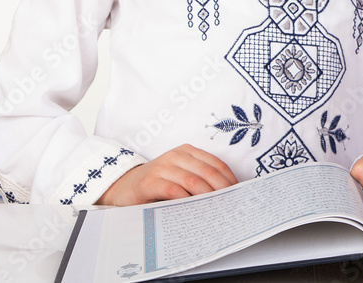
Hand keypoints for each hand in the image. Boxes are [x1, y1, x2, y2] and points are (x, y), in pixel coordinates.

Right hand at [96, 144, 237, 205]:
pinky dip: (186, 201)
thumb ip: (198, 180)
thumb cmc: (157, 183)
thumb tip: (225, 196)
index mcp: (187, 151)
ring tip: (217, 210)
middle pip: (208, 173)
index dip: (230, 179)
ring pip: (193, 181)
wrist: (123, 186)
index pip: (216, 164)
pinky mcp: (149, 182)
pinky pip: (173, 191)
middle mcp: (176, 156)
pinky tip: (194, 211)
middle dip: (222, 190)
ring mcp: (162, 167)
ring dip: (207, 197)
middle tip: (231, 205)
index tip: (239, 194)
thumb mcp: (180, 176)